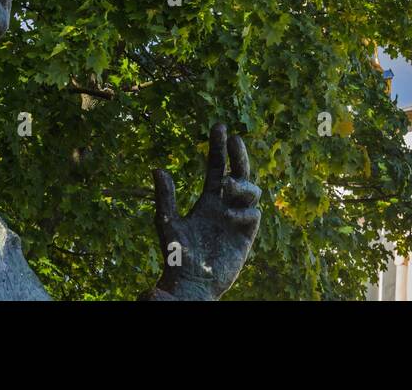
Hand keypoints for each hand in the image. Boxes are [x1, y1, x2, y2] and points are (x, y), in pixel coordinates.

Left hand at [145, 123, 260, 300]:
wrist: (191, 284)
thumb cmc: (176, 256)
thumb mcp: (167, 223)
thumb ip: (165, 197)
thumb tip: (158, 169)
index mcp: (208, 199)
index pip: (216, 167)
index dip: (218, 147)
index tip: (220, 126)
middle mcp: (226, 205)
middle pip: (238, 172)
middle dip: (238, 154)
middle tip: (235, 139)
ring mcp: (237, 218)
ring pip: (250, 189)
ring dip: (241, 183)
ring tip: (227, 186)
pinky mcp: (246, 235)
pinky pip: (253, 214)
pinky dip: (243, 210)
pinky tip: (229, 216)